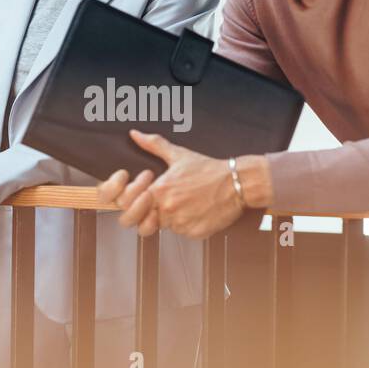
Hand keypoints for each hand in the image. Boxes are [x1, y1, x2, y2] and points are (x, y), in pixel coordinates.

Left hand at [97, 130, 270, 238]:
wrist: (236, 182)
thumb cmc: (208, 169)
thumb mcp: (179, 154)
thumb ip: (153, 145)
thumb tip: (134, 134)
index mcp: (159, 190)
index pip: (131, 207)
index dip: (137, 203)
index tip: (147, 197)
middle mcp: (167, 209)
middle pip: (142, 224)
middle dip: (148, 218)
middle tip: (163, 207)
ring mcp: (181, 223)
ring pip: (165, 229)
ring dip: (171, 220)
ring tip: (185, 205)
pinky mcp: (195, 233)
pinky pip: (184, 234)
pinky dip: (188, 225)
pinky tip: (198, 210)